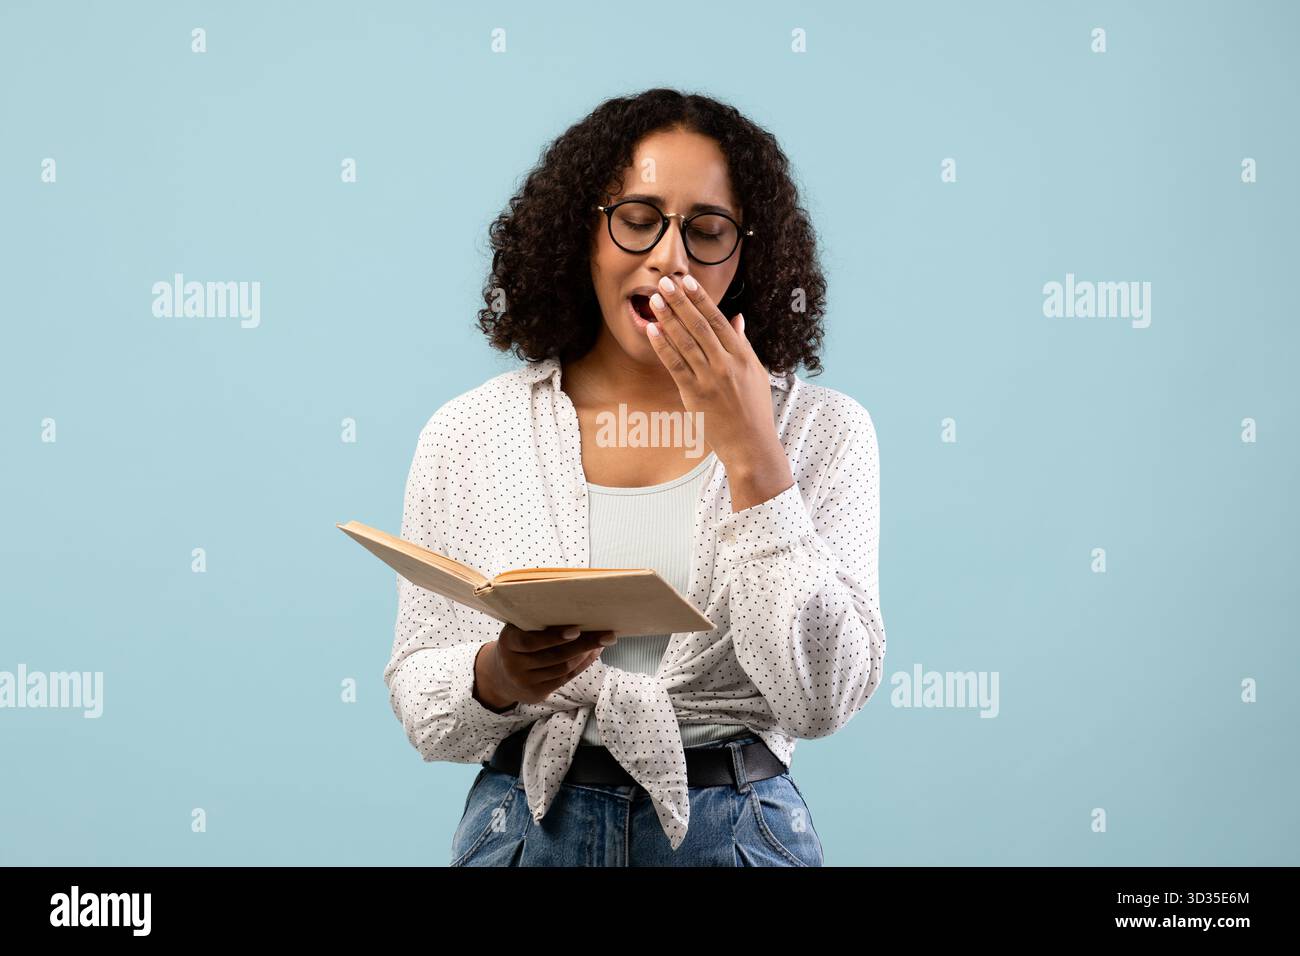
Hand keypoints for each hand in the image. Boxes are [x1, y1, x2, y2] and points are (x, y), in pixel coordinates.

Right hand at [474, 623, 616, 709]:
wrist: (501, 676)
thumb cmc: (518, 644)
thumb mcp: (519, 630)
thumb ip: (538, 623)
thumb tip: (578, 611)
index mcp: (508, 642)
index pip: (529, 642)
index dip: (553, 637)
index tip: (576, 630)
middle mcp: (513, 664)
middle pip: (554, 656)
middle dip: (583, 645)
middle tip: (606, 635)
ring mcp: (524, 682)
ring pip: (562, 669)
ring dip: (585, 655)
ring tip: (602, 642)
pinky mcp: (536, 694)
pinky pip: (564, 679)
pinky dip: (582, 665)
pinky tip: (592, 654)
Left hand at [644, 274, 793, 509]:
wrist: (751, 445)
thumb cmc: (754, 410)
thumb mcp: (756, 372)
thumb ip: (743, 343)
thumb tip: (737, 318)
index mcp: (742, 355)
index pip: (718, 320)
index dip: (700, 298)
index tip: (687, 281)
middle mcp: (726, 363)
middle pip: (699, 325)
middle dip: (680, 301)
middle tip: (665, 281)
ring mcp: (710, 379)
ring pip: (685, 341)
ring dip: (668, 318)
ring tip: (655, 300)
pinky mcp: (695, 395)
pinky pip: (675, 365)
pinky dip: (662, 346)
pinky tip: (652, 330)